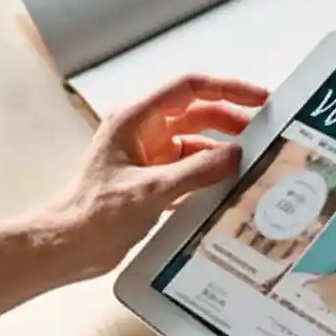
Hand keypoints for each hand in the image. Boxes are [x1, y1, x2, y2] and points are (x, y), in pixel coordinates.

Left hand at [39, 74, 269, 280]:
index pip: (189, 90)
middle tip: (265, 133)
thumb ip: (198, 171)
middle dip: (232, 121)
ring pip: (197, 145)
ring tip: (253, 163)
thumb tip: (236, 155)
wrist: (70, 246)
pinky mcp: (153, 181)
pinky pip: (191, 170)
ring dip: (223, 152)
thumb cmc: (96, 214)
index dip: (227, 89)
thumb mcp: (152, 190)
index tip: (259, 98)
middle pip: (198, 115)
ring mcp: (149, 156)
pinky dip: (211, 175)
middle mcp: (143, 132)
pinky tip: (230, 187)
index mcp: (136, 119)